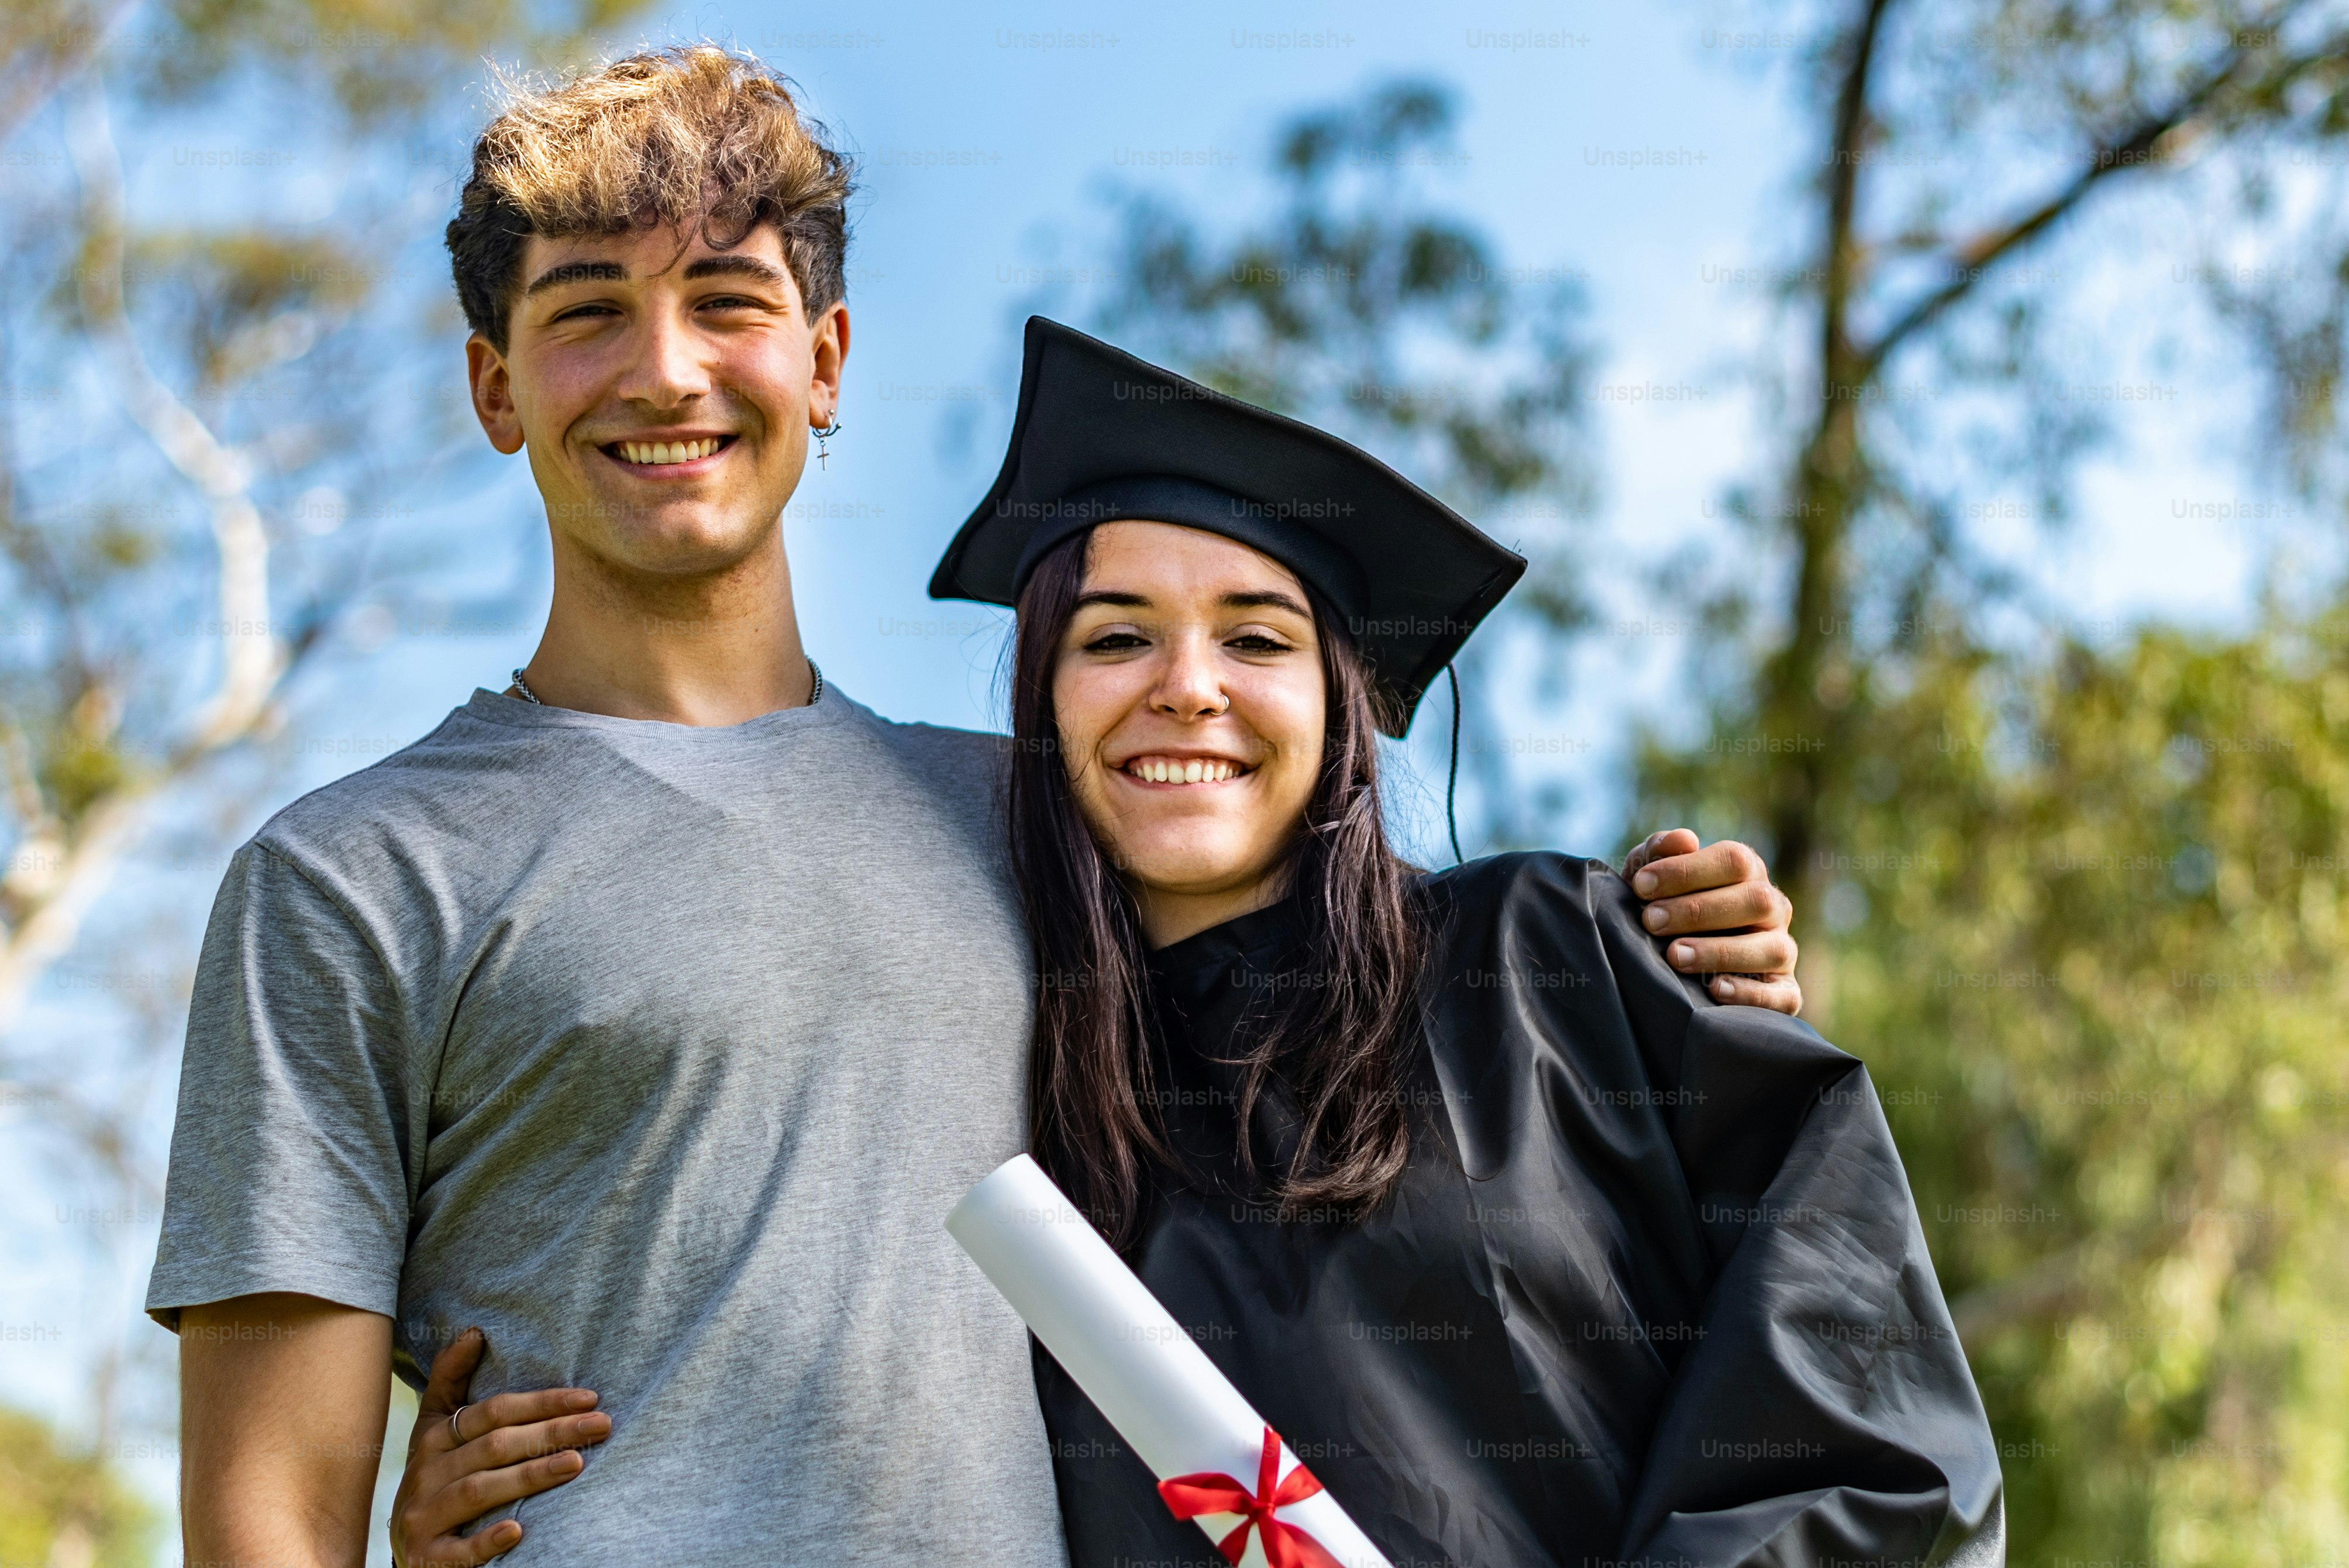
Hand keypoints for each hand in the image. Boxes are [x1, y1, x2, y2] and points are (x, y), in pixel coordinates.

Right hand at [391, 1328, 610, 1565]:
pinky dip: (486, 1541)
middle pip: (495, 1446)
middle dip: (551, 1433)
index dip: (542, 1403)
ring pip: (479, 1491)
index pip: (494, 1412)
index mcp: (435, 1438)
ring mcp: (423, 1516)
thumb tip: (473, 1332)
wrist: (408, 1547)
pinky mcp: (424, 1557)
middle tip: (601, 1426)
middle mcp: (426, 1474)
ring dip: (529, 1476)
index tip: (591, 1398)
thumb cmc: (436, 1477)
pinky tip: (517, 1531)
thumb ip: (451, 1379)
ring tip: (575, 1463)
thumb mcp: (434, 1428)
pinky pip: (457, 1552)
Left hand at [1623, 828, 1800, 1014]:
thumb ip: (1658, 853)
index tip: (1641, 885)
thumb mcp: (1651, 879)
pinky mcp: (1785, 993)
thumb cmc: (1661, 910)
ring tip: (1675, 955)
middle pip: (1755, 900)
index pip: (1734, 860)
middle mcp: (1773, 909)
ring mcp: (1782, 951)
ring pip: (1771, 948)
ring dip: (1720, 951)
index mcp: (1748, 873)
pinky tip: (1715, 989)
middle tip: (1651, 921)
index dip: (1687, 871)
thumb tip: (1683, 839)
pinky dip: (1750, 993)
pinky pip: (1782, 995)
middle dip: (1698, 911)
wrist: (1668, 964)